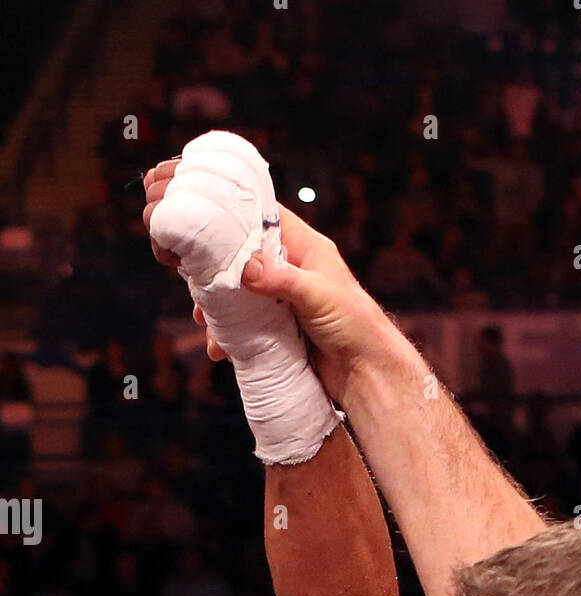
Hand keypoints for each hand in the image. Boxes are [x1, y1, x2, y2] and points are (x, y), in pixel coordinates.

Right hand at [143, 158, 403, 403]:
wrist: (367, 374)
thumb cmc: (356, 326)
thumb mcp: (319, 296)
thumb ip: (282, 280)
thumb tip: (245, 268)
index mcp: (303, 246)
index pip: (260, 215)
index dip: (228, 208)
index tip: (193, 206)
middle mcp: (289, 268)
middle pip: (238, 252)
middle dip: (210, 263)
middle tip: (182, 267)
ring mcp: (280, 299)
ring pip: (234, 291)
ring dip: (214, 305)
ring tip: (203, 318)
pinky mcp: (275, 328)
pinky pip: (240, 324)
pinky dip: (225, 335)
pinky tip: (219, 348)